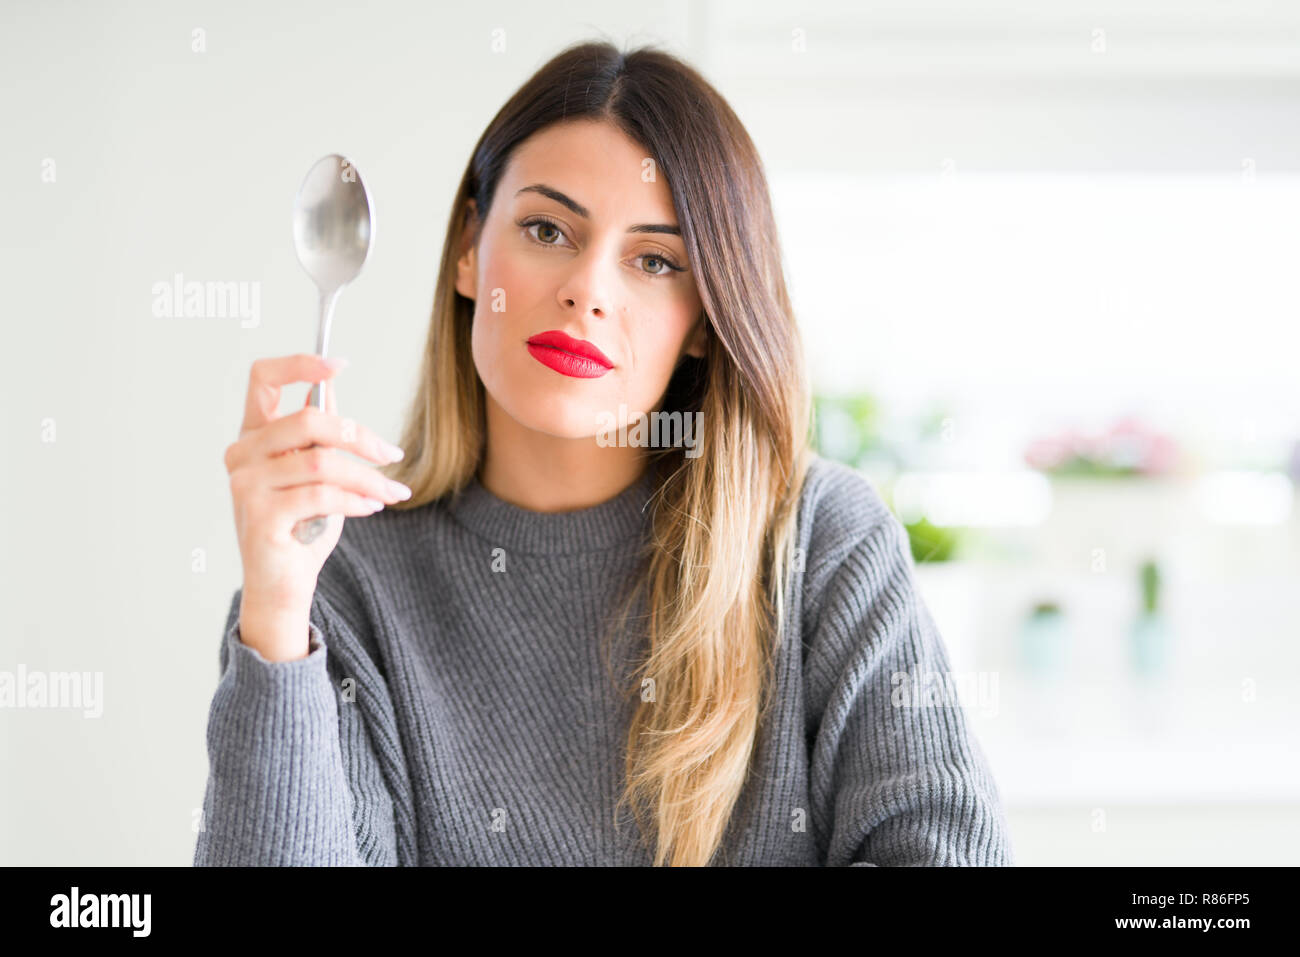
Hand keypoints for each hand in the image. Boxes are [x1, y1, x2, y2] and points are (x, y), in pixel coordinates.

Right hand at [223, 354, 408, 659]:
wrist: (283, 585)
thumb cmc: (301, 527)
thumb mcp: (315, 474)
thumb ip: (318, 435)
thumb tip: (331, 388)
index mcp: (252, 435)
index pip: (262, 378)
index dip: (300, 364)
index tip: (340, 365)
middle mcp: (241, 454)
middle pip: (308, 419)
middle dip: (360, 435)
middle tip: (391, 453)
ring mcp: (246, 485)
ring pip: (322, 461)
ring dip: (368, 477)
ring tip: (392, 491)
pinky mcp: (261, 516)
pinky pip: (322, 495)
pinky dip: (356, 500)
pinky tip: (372, 507)